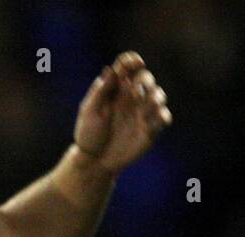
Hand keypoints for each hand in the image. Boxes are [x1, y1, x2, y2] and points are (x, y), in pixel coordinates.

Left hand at [73, 51, 171, 173]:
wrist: (94, 160)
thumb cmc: (88, 134)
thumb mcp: (89, 111)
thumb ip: (101, 91)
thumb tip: (110, 69)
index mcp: (115, 90)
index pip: (127, 67)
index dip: (132, 60)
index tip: (135, 62)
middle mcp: (131, 98)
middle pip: (146, 77)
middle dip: (144, 81)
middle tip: (136, 92)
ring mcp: (142, 112)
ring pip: (159, 94)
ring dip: (153, 99)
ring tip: (141, 111)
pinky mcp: (150, 128)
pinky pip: (164, 117)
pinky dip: (160, 116)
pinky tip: (147, 123)